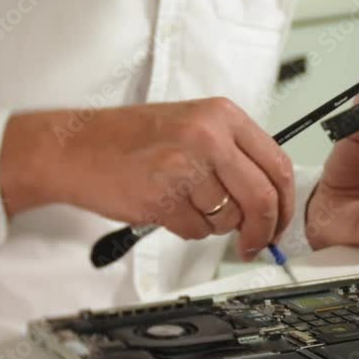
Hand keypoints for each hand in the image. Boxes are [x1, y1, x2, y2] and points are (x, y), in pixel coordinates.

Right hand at [0, 98, 292, 259]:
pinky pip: (197, 231)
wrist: (73, 147)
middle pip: (262, 197)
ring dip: (214, 225)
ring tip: (185, 203)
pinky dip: (187, 228)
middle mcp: (208, 135)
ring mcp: (185, 165)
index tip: (281, 222)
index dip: (285, 203)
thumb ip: (235, 154)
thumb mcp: (193, 125)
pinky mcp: (163, 196)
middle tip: (256, 242)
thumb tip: (272, 196)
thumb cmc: (131, 139)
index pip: (278, 165)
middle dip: (264, 229)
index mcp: (222, 115)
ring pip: (229, 218)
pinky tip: (166, 207)